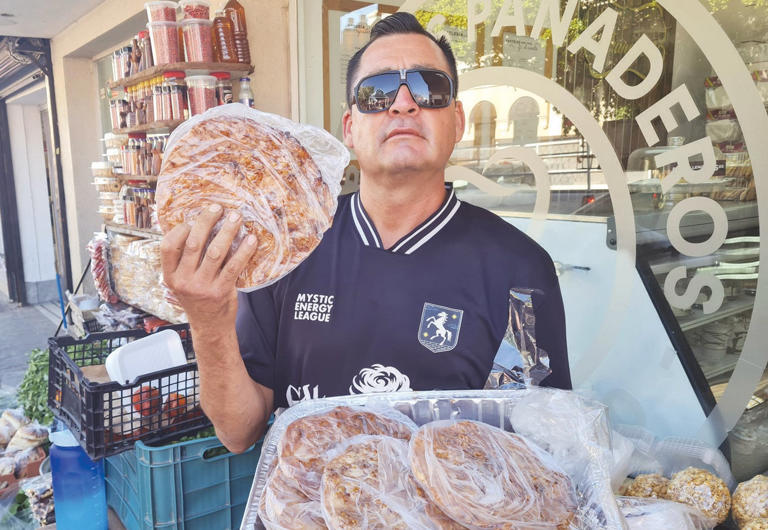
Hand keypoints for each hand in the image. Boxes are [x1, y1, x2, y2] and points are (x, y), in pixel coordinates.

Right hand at [160, 204, 257, 326]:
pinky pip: (234, 266)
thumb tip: (195, 225)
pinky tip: (251, 239)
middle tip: (217, 207)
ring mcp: (202, 287)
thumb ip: (184, 260)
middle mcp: (183, 281)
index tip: (193, 218)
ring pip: (215, 252)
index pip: (168, 246)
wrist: (210, 327)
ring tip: (236, 217)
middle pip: (193, 243)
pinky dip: (243, 250)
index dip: (180, 228)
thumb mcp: (182, 282)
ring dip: (227, 231)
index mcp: (170, 276)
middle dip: (206, 221)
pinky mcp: (221, 292)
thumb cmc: (197, 298)